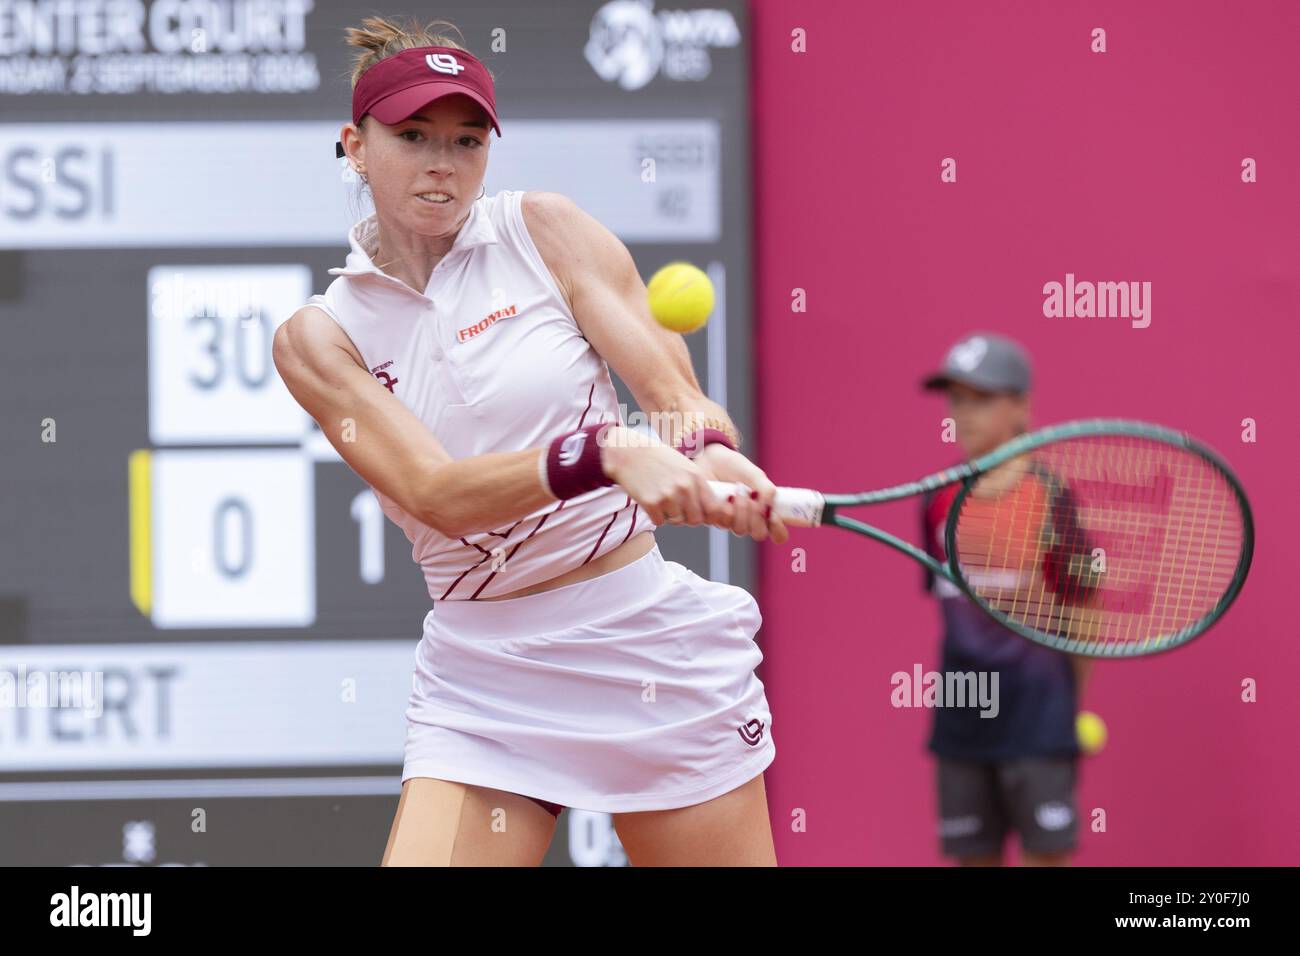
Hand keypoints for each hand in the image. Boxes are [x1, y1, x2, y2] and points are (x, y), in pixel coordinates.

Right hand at [599, 426, 732, 528]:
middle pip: (695, 519)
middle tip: (677, 509)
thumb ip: (698, 485)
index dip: (708, 516)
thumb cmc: (658, 459)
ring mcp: (668, 496)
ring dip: (670, 516)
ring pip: (676, 521)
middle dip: (687, 518)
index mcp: (696, 476)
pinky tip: (651, 501)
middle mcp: (685, 487)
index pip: (713, 508)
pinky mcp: (651, 503)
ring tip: (662, 501)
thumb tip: (712, 510)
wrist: (629, 453)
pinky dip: (655, 516)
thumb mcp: (684, 465)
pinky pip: (659, 521)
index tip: (701, 516)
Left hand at [692, 443, 788, 543]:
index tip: (774, 515)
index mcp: (764, 512)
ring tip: (738, 487)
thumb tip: (768, 507)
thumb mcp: (755, 475)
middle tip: (753, 496)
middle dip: (758, 516)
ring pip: (740, 530)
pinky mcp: (711, 519)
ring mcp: (730, 522)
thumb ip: (766, 490)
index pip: (778, 533)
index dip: (778, 529)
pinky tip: (724, 493)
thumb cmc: (734, 467)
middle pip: (759, 534)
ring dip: (741, 508)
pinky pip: (720, 521)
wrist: (708, 459)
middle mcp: (748, 521)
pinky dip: (723, 506)